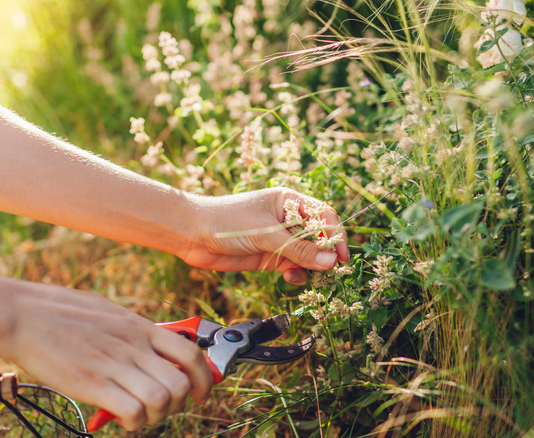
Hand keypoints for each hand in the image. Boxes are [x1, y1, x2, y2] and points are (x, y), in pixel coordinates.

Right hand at [0, 283, 212, 430]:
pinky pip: (134, 412)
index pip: (191, 354)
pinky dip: (135, 423)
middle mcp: (133, 345)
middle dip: (179, 404)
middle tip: (161, 407)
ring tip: (140, 415)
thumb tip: (147, 341)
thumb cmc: (58, 310)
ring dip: (158, 416)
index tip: (200, 394)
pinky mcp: (93, 385)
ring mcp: (114, 365)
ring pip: (163, 400)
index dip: (204, 379)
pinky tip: (121, 418)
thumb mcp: (106, 310)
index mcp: (139, 326)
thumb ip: (130, 328)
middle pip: (182, 383)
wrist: (20, 314)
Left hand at [180, 187, 349, 284]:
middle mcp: (286, 219)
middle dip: (326, 254)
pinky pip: (293, 266)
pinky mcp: (269, 257)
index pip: (324, 216)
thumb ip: (298, 248)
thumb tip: (331, 261)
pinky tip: (291, 277)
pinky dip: (297, 274)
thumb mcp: (266, 233)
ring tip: (310, 276)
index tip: (342, 256)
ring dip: (312, 267)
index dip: (336, 235)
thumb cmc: (227, 220)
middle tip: (330, 271)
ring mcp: (278, 239)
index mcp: (288, 201)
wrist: (192, 234)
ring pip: (307, 255)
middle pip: (319, 237)